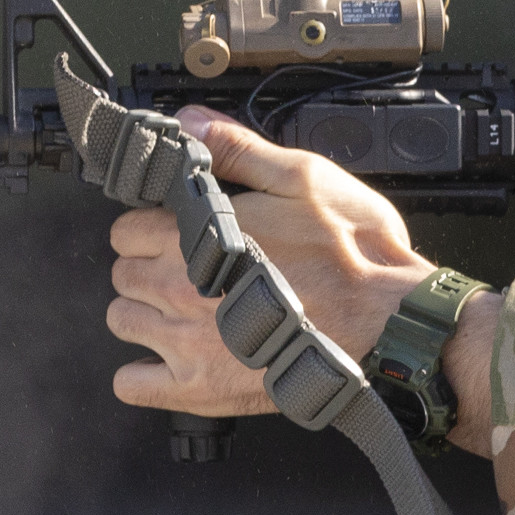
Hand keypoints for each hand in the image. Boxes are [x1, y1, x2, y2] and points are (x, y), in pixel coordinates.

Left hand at [108, 107, 484, 438]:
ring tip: (192, 314)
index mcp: (195, 235)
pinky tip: (177, 361)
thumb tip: (188, 125)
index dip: (155, 229)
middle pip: (123, 275)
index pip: (126, 229)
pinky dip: (145, 375)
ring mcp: (185, 343)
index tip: (182, 237)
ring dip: (147, 316)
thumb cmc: (356, 254)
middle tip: (197, 274)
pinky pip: (131, 385)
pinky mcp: (200, 389)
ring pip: (122, 322)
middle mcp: (179, 288)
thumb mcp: (304, 178)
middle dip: (151, 269)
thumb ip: (237, 149)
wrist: (392, 324)